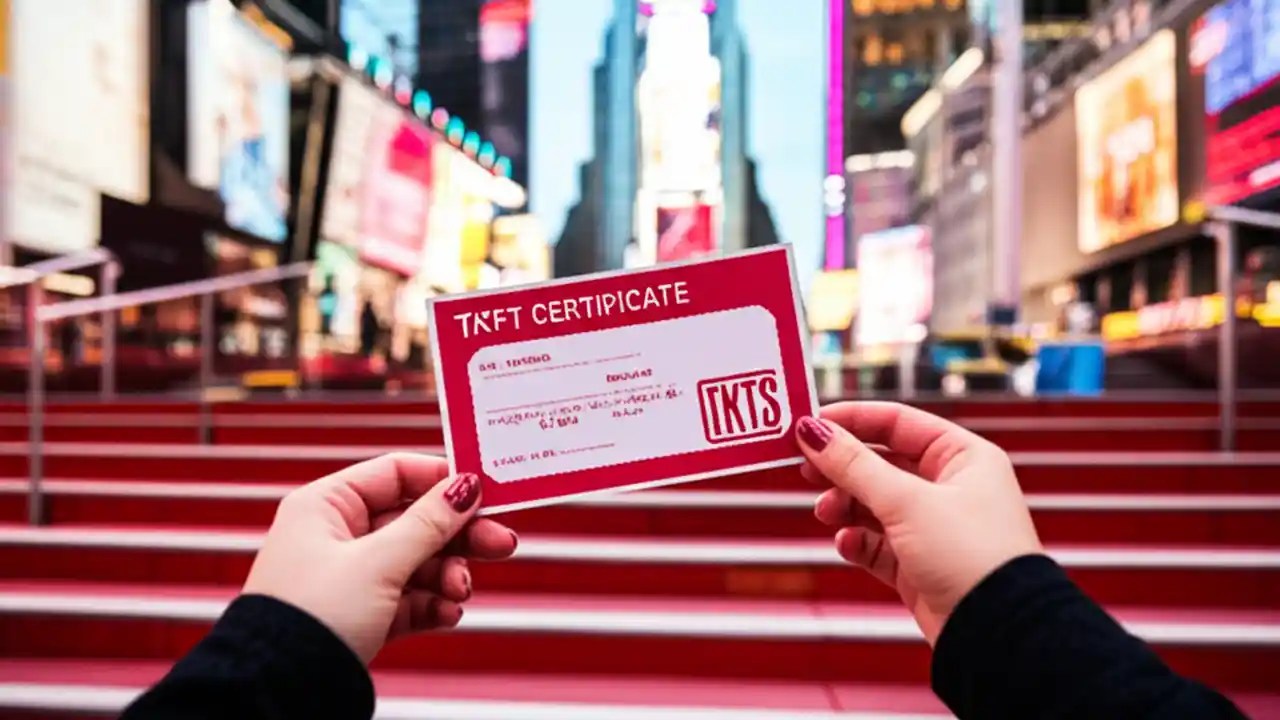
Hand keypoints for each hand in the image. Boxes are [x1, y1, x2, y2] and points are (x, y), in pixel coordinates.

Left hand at [242, 453, 517, 662]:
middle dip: (459, 537)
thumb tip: (465, 486)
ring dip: (447, 576)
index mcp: (326, 506)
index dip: (442, 481)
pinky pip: (407, 599)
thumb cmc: (310, 617)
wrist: (278, 692)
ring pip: (416, 563)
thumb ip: (429, 523)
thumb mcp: (379, 562)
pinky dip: (431, 604)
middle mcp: (335, 537)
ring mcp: (348, 578)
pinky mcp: (359, 616)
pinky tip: (447, 612)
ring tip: (461, 591)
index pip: (396, 474)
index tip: (485, 493)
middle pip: (414, 521)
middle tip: (501, 544)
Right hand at [795, 402, 1041, 644]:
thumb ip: (854, 465)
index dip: (852, 420)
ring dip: (845, 505)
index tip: (809, 424)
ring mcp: (935, 528)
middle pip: (881, 463)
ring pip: (874, 504)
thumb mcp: (906, 501)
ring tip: (826, 512)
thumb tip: (813, 433)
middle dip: (842, 467)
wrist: (998, 634)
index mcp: (963, 457)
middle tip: (805, 468)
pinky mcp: (920, 565)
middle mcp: (951, 488)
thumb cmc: (972, 556)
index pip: (898, 422)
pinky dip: (858, 541)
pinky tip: (847, 543)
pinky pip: (877, 543)